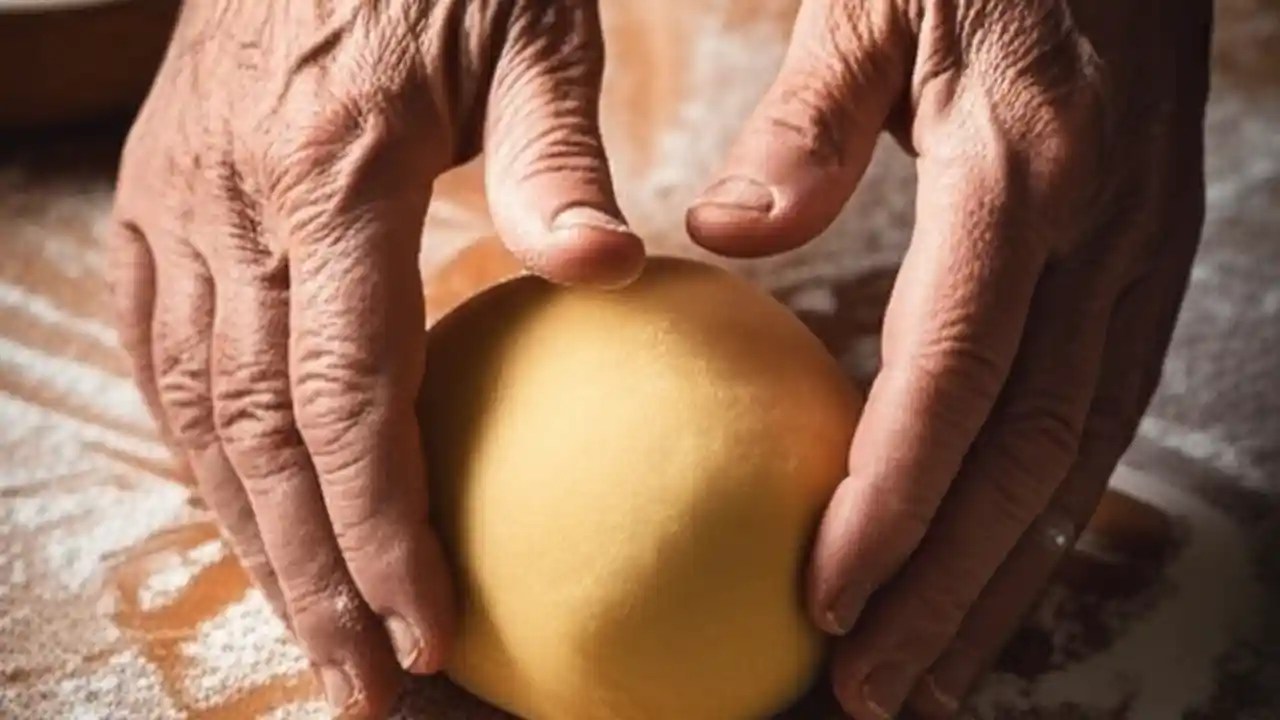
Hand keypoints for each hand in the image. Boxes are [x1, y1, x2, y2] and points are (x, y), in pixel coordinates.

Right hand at [106, 1, 641, 714]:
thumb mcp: (527, 30)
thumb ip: (554, 156)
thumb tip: (604, 272)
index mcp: (328, 175)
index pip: (343, 396)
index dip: (378, 531)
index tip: (425, 630)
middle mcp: (227, 206)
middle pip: (257, 437)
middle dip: (307, 577)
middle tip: (361, 686)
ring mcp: (174, 205)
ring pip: (197, 414)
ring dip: (251, 536)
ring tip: (308, 629)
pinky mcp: (157, 201)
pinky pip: (165, 355)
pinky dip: (205, 453)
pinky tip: (248, 511)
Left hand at [687, 1, 1210, 716]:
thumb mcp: (877, 3)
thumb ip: (808, 121)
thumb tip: (724, 238)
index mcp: (1019, 175)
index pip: (955, 373)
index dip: (895, 498)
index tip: (826, 598)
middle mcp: (1098, 241)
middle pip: (1027, 455)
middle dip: (952, 588)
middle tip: (876, 692)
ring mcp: (1138, 263)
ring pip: (1078, 460)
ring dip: (1003, 582)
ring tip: (931, 678)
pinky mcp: (1145, 271)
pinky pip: (1100, 418)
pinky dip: (1044, 518)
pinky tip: (992, 574)